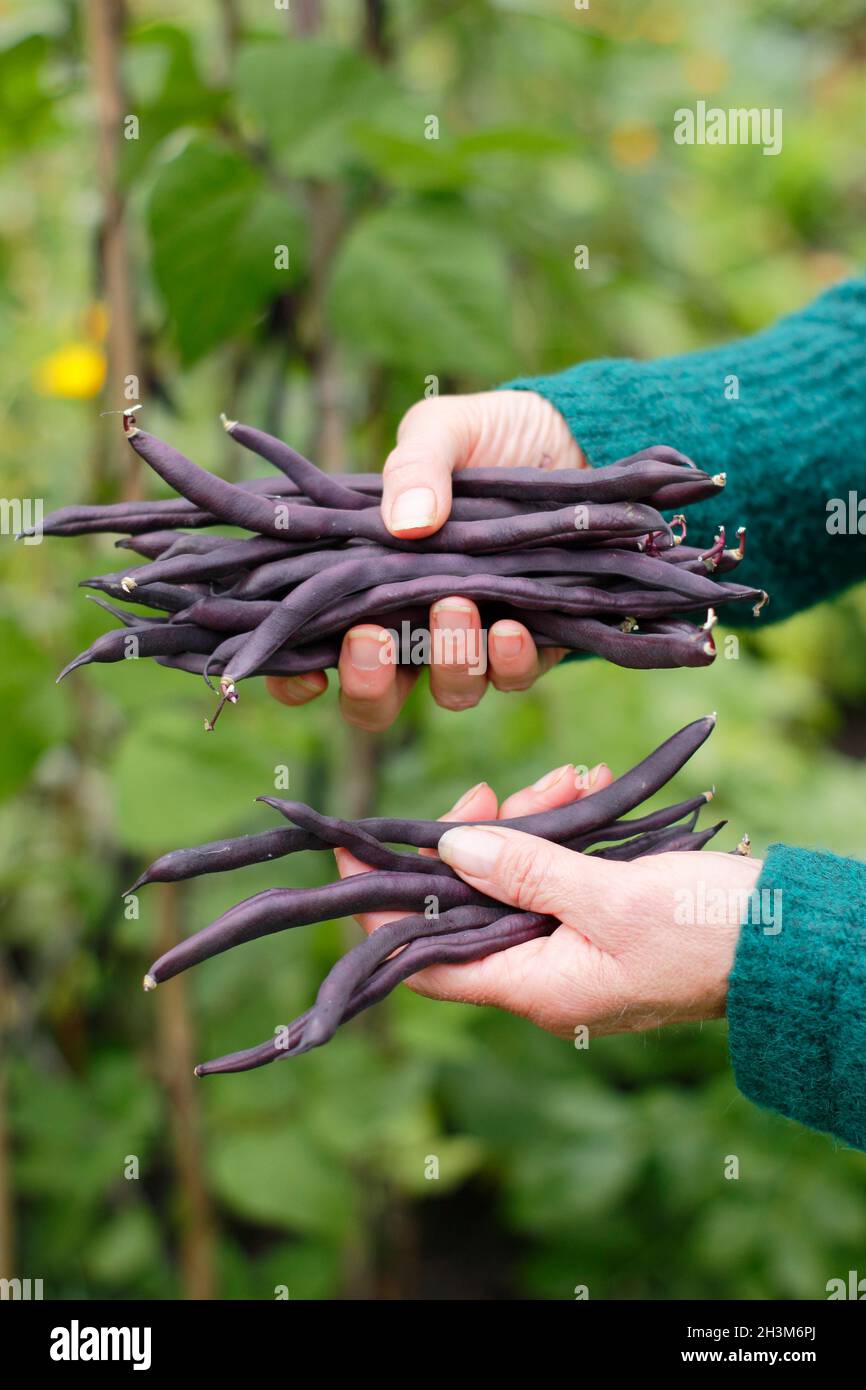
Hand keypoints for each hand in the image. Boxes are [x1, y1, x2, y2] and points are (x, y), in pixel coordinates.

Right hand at [267, 390, 585, 727]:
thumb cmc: (488, 437)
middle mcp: (415, 627)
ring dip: (447, 661)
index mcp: (371, 583)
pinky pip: (514, 675)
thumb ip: (415, 466)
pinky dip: (510, 659)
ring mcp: (473, 641)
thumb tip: (408, 521)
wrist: (575, 435)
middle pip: (376, 697)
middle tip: (371, 640)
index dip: (297, 680)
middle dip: (369, 684)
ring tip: (456, 606)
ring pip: (449, 691)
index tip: (305, 674)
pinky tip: (511, 625)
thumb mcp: (441, 433)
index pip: (314, 651)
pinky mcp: (534, 644)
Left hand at [334, 766, 761, 1038]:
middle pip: (467, 907)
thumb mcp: (611, 896)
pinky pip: (559, 880)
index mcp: (532, 987)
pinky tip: (585, 790)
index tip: (351, 852)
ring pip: (516, 884)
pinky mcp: (602, 928)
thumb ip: (527, 872)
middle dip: (474, 841)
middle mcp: (542, 978)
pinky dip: (564, 838)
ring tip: (566, 777)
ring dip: (530, 827)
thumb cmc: (706, 933)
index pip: (420, 960)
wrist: (790, 948)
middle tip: (497, 790)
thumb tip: (449, 850)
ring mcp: (572, 954)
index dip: (377, 910)